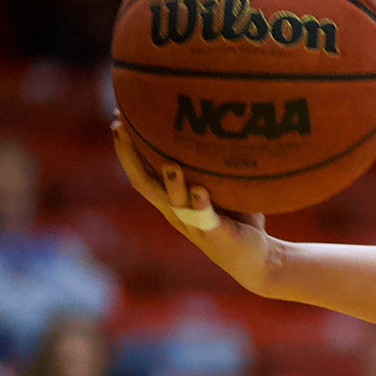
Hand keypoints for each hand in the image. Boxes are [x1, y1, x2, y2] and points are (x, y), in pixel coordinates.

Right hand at [111, 115, 276, 295]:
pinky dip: (201, 205)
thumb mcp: (220, 184)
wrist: (256, 259)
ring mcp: (194, 225)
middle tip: (122, 129)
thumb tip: (219, 119)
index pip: (141, 170)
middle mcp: (175, 211)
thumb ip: (213, 160)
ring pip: (175, 203)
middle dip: (130, 156)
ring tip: (170, 163)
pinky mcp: (216, 236)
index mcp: (171, 199)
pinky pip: (206, 220)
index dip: (126, 146)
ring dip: (171, 184)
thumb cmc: (237, 216)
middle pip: (144, 184)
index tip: (119, 117)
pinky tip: (200, 190)